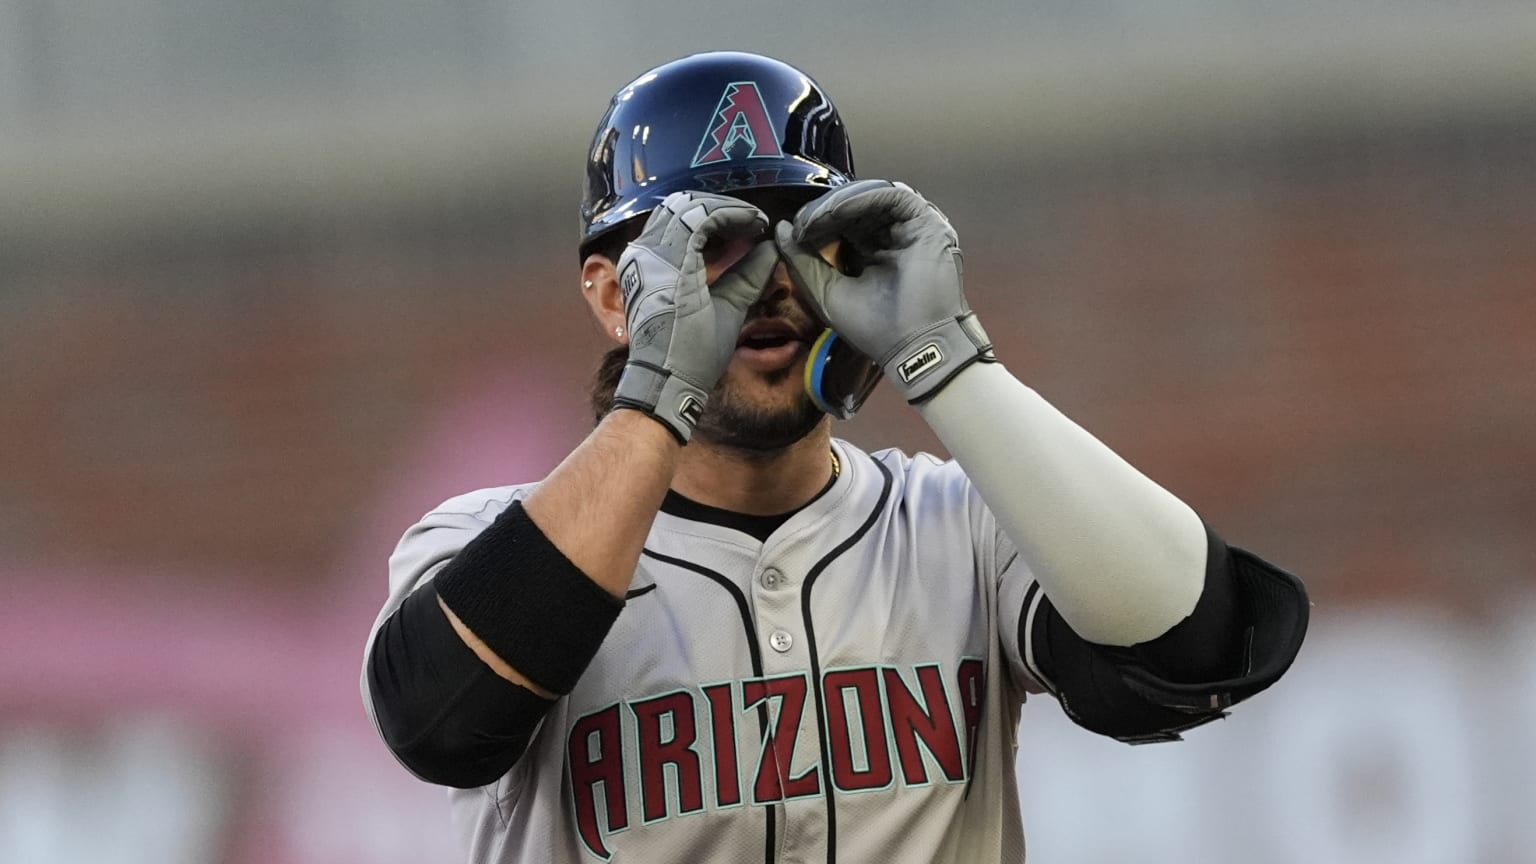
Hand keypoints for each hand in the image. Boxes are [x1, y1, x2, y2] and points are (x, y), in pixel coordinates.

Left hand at [613, 191, 778, 441]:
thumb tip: (771, 248)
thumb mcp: (729, 312)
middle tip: (748, 224)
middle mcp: (648, 256)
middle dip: (719, 209)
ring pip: (669, 215)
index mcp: (671, 266)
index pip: (701, 215)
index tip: (758, 222)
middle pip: (682, 206)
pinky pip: (660, 232)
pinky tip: (710, 243)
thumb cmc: (695, 353)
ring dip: (702, 216)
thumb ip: (751, 274)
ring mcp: (638, 260)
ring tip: (732, 231)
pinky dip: (686, 229)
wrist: (661, 379)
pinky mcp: (637, 268)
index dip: (734, 213)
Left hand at [774, 180, 993, 403]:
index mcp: (873, 252)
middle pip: (855, 207)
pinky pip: (890, 195)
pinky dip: (860, 199)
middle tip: (800, 223)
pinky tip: (835, 212)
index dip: (817, 222)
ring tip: (812, 220)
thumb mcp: (826, 292)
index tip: (793, 232)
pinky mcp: (925, 221)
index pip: (843, 224)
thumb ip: (802, 262)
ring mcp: (910, 227)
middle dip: (824, 211)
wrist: (913, 346)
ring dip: (837, 205)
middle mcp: (893, 236)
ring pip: (870, 197)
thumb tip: (782, 228)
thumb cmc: (874, 328)